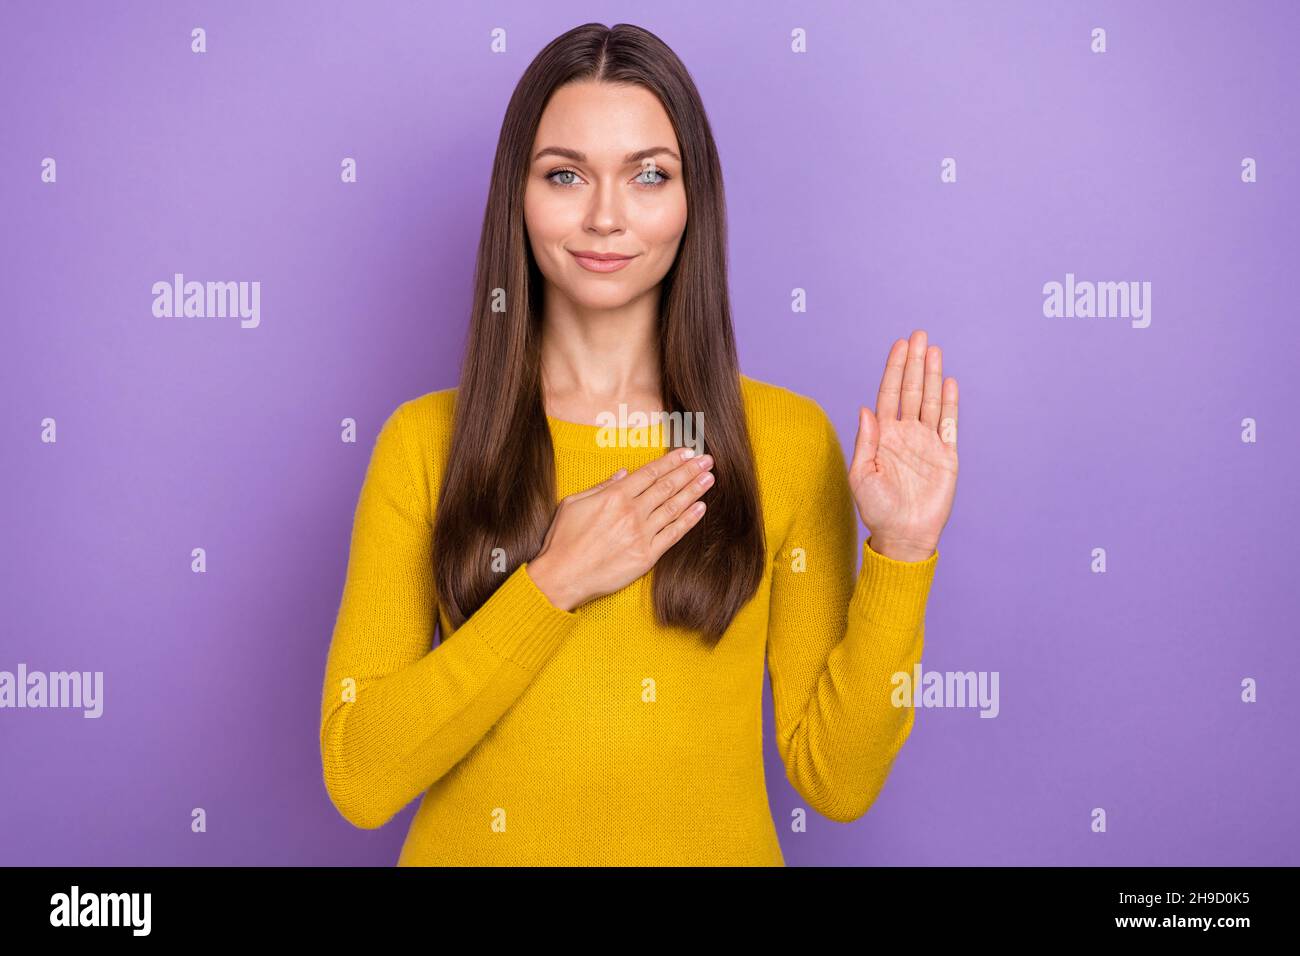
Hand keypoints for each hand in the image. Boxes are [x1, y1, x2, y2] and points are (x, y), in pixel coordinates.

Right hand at [526, 447, 714, 610]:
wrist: (562, 576)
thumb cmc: (563, 540)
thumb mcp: (573, 503)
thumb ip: (601, 486)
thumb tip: (623, 473)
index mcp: (614, 496)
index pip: (650, 473)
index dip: (671, 461)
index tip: (686, 452)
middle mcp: (631, 511)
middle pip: (667, 486)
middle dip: (689, 471)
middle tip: (707, 460)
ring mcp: (641, 534)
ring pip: (674, 507)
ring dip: (694, 490)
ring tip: (709, 478)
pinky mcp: (646, 556)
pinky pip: (673, 534)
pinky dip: (689, 520)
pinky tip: (701, 508)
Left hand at [849, 329, 958, 561]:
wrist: (904, 535)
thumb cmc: (877, 509)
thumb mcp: (862, 475)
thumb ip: (866, 441)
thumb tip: (865, 408)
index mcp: (883, 435)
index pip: (889, 394)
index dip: (894, 370)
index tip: (899, 346)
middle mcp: (906, 433)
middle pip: (912, 390)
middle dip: (914, 363)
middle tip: (919, 335)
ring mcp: (927, 442)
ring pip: (932, 400)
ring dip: (932, 375)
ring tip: (934, 350)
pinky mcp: (946, 455)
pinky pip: (949, 423)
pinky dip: (951, 402)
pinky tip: (949, 382)